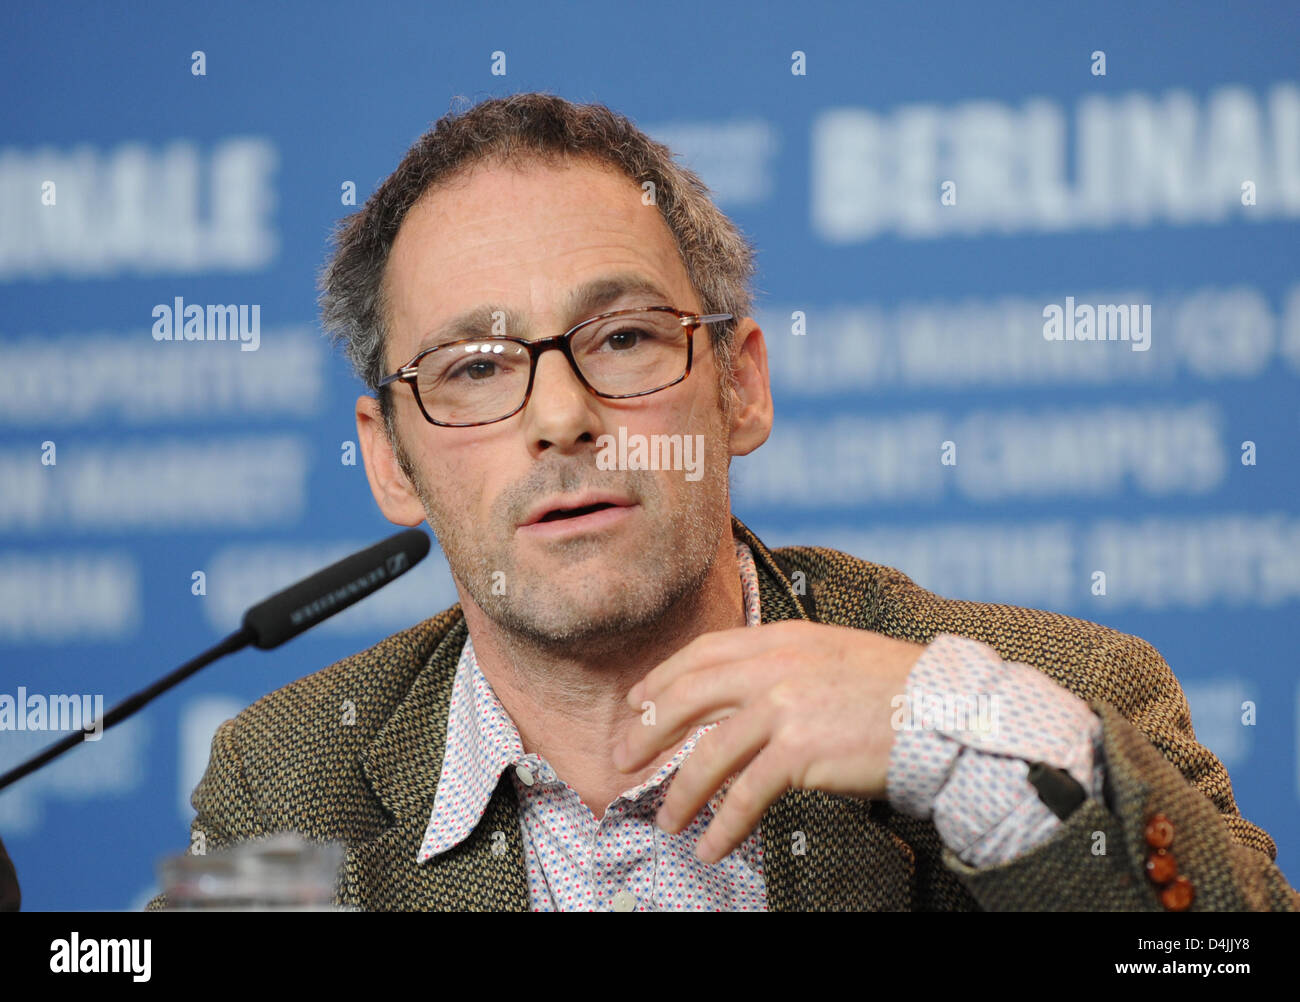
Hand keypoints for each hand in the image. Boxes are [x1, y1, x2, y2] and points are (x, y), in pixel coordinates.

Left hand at [613, 620, 925, 863]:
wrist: (944, 712)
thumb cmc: (895, 689)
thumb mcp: (833, 654)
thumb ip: (787, 665)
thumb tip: (747, 690)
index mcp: (781, 639)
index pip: (703, 653)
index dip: (662, 679)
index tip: (636, 704)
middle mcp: (774, 667)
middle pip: (688, 698)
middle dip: (647, 733)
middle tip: (622, 761)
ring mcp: (783, 708)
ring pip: (708, 755)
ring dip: (681, 794)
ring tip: (667, 821)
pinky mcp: (798, 752)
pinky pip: (745, 796)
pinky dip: (723, 826)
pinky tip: (712, 845)